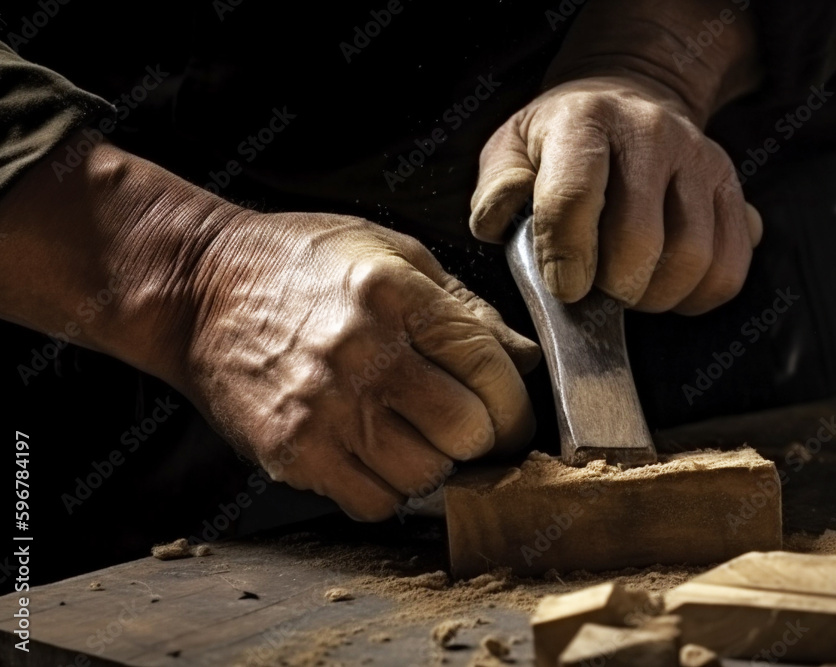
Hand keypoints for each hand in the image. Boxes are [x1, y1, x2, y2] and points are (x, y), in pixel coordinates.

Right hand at [0, 139, 538, 521]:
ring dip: (434, 465)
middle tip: (467, 427)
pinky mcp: (292, 451)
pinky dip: (388, 490)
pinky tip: (375, 455)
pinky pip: (372, 502)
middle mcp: (363, 353)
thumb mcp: (392, 253)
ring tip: (415, 437)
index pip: (489, 369)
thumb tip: (523, 360)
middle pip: (467, 432)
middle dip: (481, 437)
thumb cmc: (300, 264)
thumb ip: (465, 308)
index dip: (515, 403)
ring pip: (424, 477)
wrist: (199, 289)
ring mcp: (324, 408)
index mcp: (396, 295)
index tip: (511, 414)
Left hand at [470, 0, 762, 313]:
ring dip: (654, 295)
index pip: (574, 197)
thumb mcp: (511, 147)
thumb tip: (498, 222)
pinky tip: (665, 286)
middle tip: (596, 291)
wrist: (630, 99)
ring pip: (691, 258)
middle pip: (639, 239)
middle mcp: (650, 132)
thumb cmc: (560, 141)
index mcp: (584, 121)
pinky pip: (729, 266)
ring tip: (629, 288)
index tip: (564, 287)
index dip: (566, 255)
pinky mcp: (732, 188)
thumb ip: (497, 187)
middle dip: (612, 286)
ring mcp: (699, 159)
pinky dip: (697, 296)